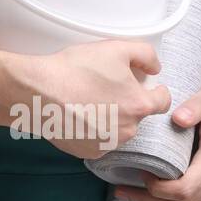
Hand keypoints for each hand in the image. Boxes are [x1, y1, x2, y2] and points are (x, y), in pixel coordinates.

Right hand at [19, 40, 173, 160]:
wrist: (38, 92)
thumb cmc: (75, 69)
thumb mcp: (116, 49)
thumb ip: (146, 55)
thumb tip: (155, 69)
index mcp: (139, 105)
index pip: (163, 102)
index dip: (157, 91)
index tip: (149, 88)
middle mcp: (128, 130)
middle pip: (137, 116)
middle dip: (127, 103)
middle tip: (105, 88)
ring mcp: (108, 144)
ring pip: (118, 130)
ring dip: (110, 118)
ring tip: (88, 101)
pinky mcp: (88, 152)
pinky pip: (98, 141)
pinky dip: (92, 130)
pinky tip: (78, 115)